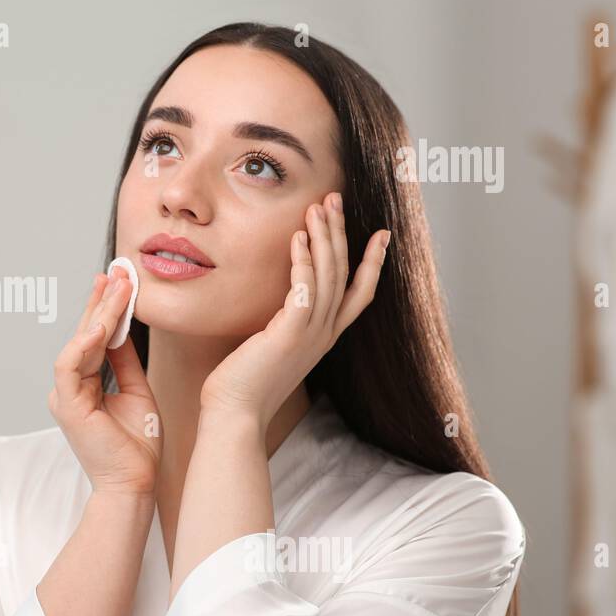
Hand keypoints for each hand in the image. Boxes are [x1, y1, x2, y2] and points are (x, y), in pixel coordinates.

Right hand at [48, 268, 160, 498]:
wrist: (135, 482)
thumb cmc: (136, 445)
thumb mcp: (136, 391)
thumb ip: (125, 362)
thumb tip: (122, 331)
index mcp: (84, 385)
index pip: (92, 338)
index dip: (104, 308)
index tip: (118, 281)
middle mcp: (70, 387)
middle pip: (84, 335)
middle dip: (101, 301)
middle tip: (117, 272)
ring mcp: (65, 396)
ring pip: (78, 344)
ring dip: (98, 314)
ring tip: (117, 289)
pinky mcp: (67, 406)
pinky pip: (69, 366)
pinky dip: (83, 344)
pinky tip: (101, 325)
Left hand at [199, 191, 389, 429]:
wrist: (235, 416)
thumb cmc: (244, 385)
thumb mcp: (272, 349)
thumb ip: (283, 326)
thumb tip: (277, 309)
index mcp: (324, 338)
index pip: (359, 294)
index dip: (372, 263)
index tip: (380, 235)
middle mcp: (324, 335)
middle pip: (344, 274)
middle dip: (342, 233)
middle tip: (336, 199)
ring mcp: (310, 334)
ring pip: (328, 276)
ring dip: (324, 238)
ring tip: (317, 207)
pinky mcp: (290, 334)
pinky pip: (304, 289)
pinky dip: (303, 261)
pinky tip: (298, 237)